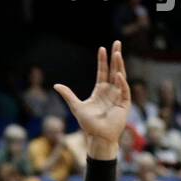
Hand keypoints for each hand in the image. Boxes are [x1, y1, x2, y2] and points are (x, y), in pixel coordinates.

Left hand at [54, 42, 130, 156]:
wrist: (98, 137)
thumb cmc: (89, 124)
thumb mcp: (76, 107)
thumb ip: (68, 95)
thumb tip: (56, 85)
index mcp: (100, 90)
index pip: (103, 71)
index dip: (102, 60)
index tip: (102, 48)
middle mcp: (111, 91)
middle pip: (114, 70)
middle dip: (115, 57)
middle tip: (117, 43)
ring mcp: (118, 96)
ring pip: (120, 77)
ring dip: (119, 65)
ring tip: (118, 53)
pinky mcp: (124, 104)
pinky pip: (124, 90)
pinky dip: (121, 83)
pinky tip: (118, 75)